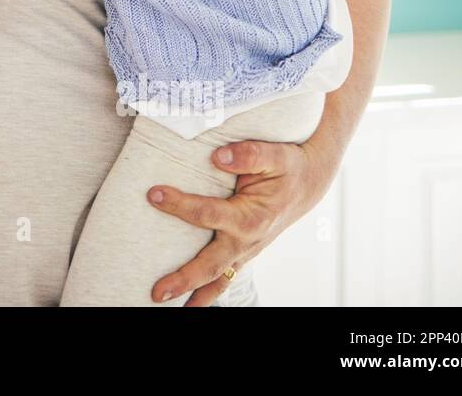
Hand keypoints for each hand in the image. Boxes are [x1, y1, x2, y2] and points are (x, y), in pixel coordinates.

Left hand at [147, 136, 335, 305]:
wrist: (307, 183)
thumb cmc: (288, 167)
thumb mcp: (275, 154)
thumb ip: (249, 154)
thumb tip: (219, 157)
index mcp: (251, 217)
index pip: (207, 213)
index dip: (179, 204)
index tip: (153, 194)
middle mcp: (247, 240)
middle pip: (211, 265)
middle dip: (183, 279)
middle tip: (156, 292)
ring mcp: (245, 250)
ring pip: (218, 280)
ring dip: (194, 295)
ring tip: (164, 306)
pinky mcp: (243, 252)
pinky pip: (224, 277)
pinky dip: (207, 291)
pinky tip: (188, 300)